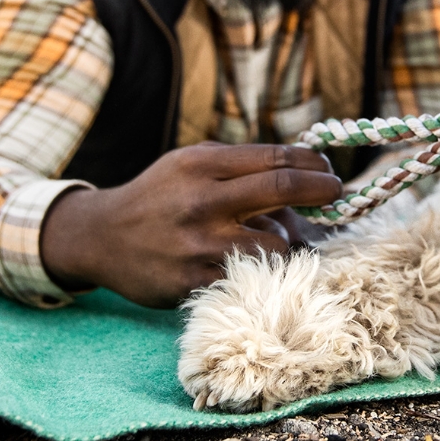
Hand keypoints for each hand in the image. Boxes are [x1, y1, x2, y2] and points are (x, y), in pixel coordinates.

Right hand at [39, 142, 341, 307]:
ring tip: (278, 240)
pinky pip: (251, 279)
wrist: (102, 238)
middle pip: (283, 191)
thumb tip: (305, 175)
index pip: (276, 158)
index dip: (314, 165)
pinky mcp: (194, 282)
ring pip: (276, 244)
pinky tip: (259, 267)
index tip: (329, 173)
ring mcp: (198, 244)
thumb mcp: (191, 164)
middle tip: (337, 195)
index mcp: (203, 165)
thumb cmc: (161, 196)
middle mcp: (202, 200)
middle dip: (323, 191)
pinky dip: (265, 274)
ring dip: (289, 243)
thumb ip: (242, 165)